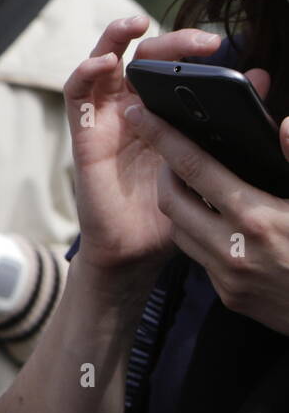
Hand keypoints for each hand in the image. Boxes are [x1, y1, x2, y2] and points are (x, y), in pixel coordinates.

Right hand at [62, 17, 221, 275]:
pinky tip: (103, 63)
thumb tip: (262, 80)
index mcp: (162, 110)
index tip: (222, 45)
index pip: (172, 65)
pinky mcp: (85, 134)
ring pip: (102, 63)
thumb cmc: (172, 207)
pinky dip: (85, 73)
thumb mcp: (209, 159)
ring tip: (134, 23)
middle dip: (168, 41)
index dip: (191, 49)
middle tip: (201, 41)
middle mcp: (132, 107)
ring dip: (113, 38)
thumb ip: (228, 121)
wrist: (138, 251)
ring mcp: (106, 118)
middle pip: (141, 57)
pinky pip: (77, 96)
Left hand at [125, 92, 288, 335]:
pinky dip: (202, 237)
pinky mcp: (232, 299)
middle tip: (175, 157)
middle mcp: (233, 250)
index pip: (192, 167)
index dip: (161, 136)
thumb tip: (284, 126)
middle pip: (170, 201)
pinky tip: (220, 225)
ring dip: (181, 207)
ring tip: (197, 189)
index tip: (139, 114)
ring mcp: (229, 279)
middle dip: (164, 174)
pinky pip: (201, 260)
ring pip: (181, 232)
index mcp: (256, 218)